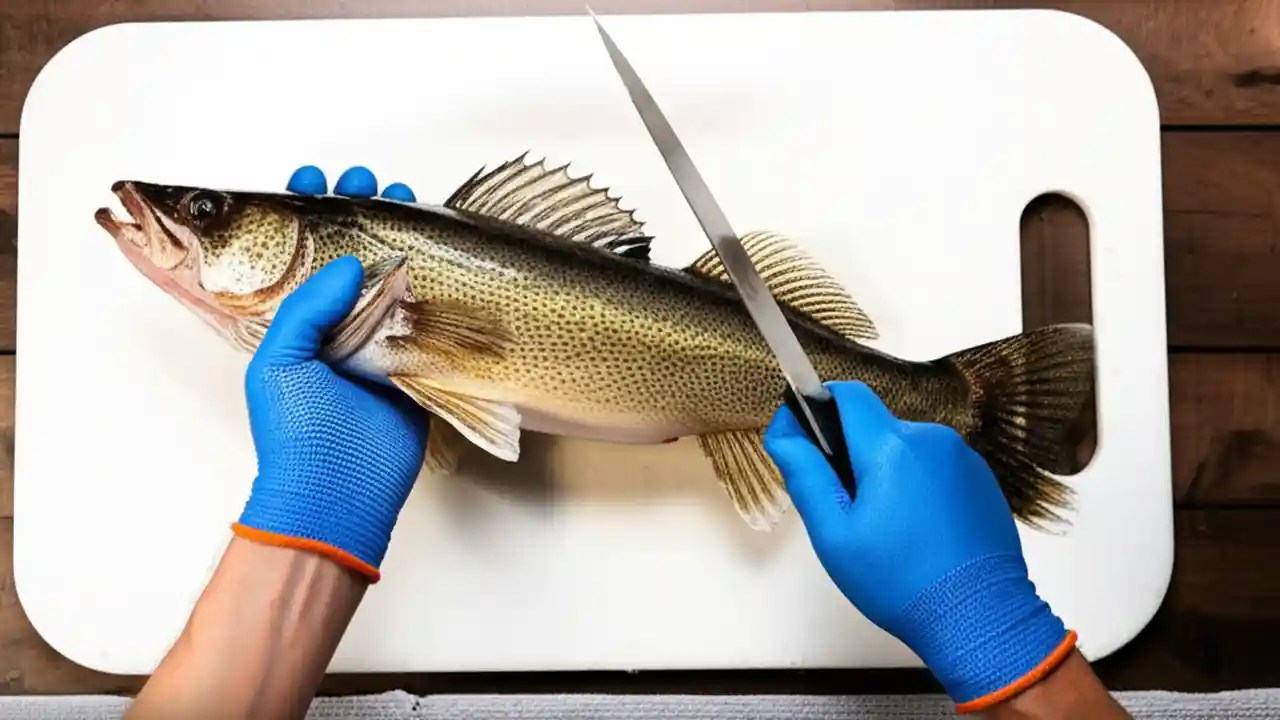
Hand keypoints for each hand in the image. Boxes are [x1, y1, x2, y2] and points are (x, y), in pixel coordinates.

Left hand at [230, 166, 429, 582]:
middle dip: (357, 210)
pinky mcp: (417, 362)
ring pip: (391, 274)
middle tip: (366, 181)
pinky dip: (433, 278)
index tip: (316, 181)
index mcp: (294, 323)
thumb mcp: (279, 359)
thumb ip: (308, 305)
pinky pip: (426, 314)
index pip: (297, 253)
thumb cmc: (297, 434)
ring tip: (402, 195)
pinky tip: (436, 245)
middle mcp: (336, 326)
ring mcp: (378, 343)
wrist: (338, 493)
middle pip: (349, 254)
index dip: (305, 212)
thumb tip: (347, 262)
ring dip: (398, 233)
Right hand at [763, 382, 1074, 713]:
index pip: (847, 394)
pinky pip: (936, 467)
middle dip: (854, 456)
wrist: (979, 617)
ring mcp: (964, 459)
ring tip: (889, 529)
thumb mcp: (834, 535)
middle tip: (848, 511)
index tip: (808, 438)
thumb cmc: (900, 581)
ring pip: (905, 449)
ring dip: (888, 473)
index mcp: (891, 447)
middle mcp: (932, 440)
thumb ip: (806, 476)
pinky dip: (919, 487)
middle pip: (875, 427)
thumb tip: (783, 432)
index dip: (819, 405)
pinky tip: (920, 531)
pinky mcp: (983, 480)